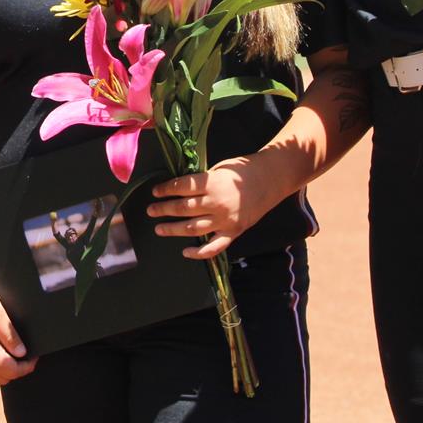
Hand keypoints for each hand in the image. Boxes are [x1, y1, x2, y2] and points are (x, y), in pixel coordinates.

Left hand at [147, 158, 270, 259]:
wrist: (270, 180)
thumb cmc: (242, 171)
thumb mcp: (219, 169)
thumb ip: (202, 182)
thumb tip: (179, 189)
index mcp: (212, 183)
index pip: (181, 187)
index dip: (166, 189)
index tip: (155, 191)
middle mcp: (217, 203)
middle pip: (183, 208)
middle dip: (164, 209)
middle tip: (151, 210)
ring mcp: (225, 220)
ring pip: (193, 228)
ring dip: (173, 229)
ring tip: (159, 228)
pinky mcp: (233, 232)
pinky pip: (214, 247)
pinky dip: (198, 252)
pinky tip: (185, 252)